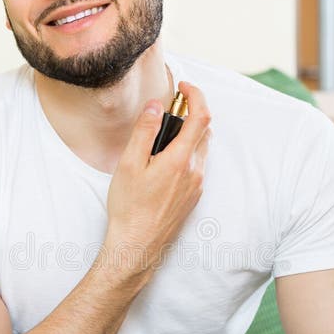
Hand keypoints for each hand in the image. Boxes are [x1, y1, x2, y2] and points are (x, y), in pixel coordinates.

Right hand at [104, 81, 210, 275]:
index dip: (196, 95)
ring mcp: (197, 186)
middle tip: (170, 109)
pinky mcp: (193, 197)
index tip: (184, 87)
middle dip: (191, 113)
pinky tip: (164, 161)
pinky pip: (196, 166)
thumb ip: (145, 132)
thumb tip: (156, 106)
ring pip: (201, 149)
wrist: (138, 246)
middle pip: (204, 131)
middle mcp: (195, 171)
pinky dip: (186, 153)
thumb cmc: (130, 208)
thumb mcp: (129, 164)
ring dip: (189, 134)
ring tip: (163, 135)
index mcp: (180, 160)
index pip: (201, 117)